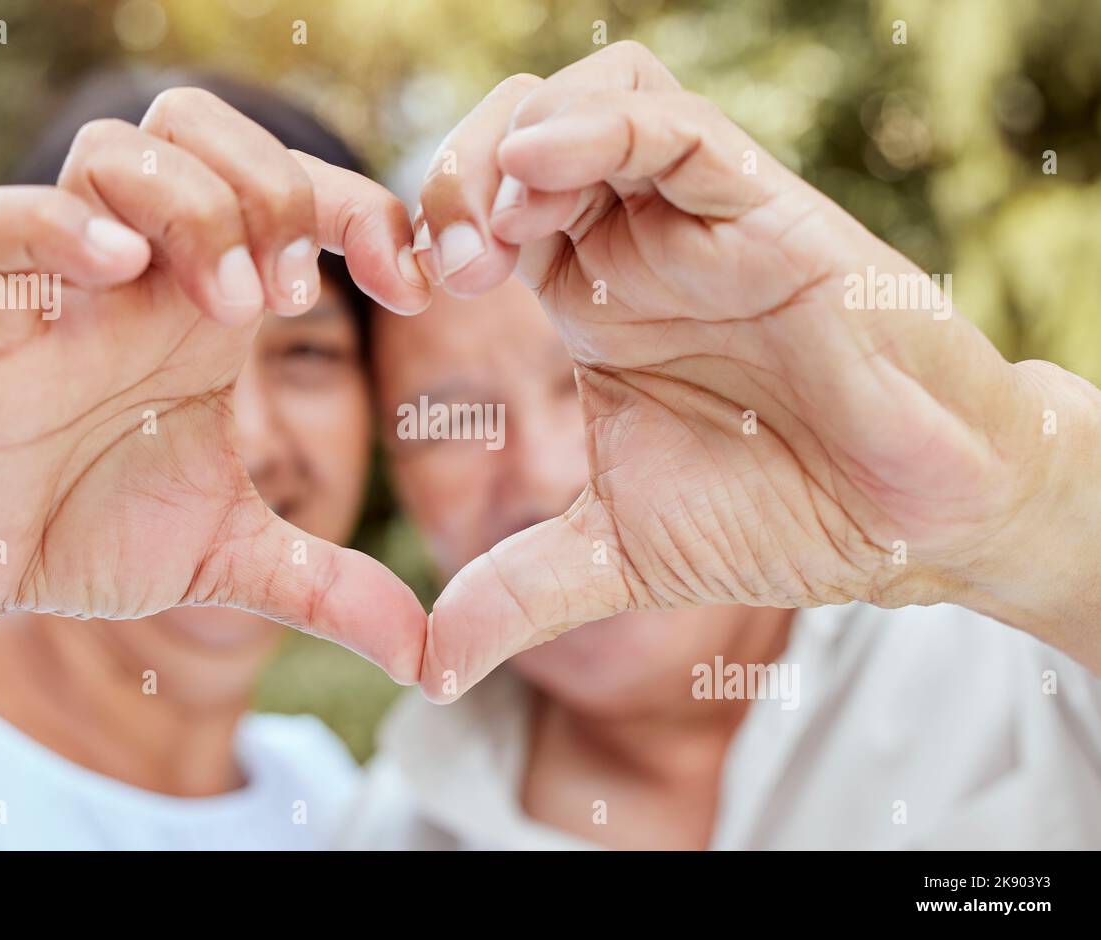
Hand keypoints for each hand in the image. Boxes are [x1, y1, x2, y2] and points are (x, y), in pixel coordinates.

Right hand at [0, 87, 429, 681]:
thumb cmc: (99, 532)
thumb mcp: (236, 557)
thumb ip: (332, 586)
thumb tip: (429, 657)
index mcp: (209, 303)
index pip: (291, 188)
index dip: (363, 208)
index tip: (413, 287)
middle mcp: (142, 277)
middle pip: (199, 124)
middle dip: (272, 185)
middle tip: (293, 292)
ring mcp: (62, 292)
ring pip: (113, 151)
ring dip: (193, 210)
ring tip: (233, 309)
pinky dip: (57, 231)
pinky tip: (119, 279)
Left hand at [414, 42, 1100, 699]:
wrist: (907, 527)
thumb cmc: (776, 517)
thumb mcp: (615, 556)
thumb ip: (517, 593)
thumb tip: (425, 669)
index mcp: (592, 300)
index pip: (486, 213)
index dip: (423, 228)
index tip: (398, 292)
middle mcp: (639, 246)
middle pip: (522, 136)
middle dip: (454, 178)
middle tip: (437, 270)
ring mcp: (702, 224)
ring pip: (594, 101)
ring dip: (512, 144)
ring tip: (487, 233)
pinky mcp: (770, 216)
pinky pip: (676, 128)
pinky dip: (597, 130)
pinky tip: (539, 173)